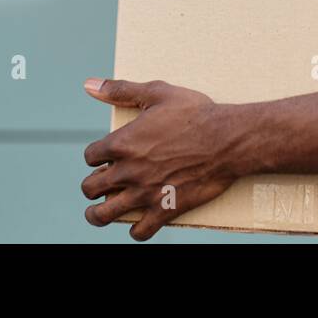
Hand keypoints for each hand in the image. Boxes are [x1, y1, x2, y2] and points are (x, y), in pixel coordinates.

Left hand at [81, 78, 238, 240]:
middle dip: (92, 186)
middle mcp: (128, 171)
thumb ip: (121, 90)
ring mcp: (145, 193)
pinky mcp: (165, 210)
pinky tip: (138, 222)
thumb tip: (88, 85)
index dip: (95, 156)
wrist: (228, 139)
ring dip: (97, 214)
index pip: (90, 157)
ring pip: (104, 215)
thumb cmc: (195, 113)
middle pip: (90, 188)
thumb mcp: (157, 93)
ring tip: (99, 212)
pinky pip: (140, 231)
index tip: (103, 157)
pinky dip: (136, 230)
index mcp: (122, 143)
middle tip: (100, 184)